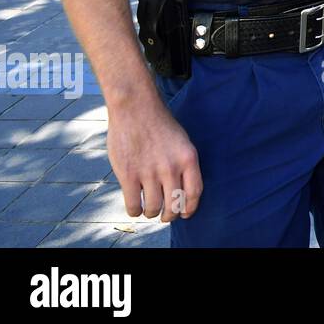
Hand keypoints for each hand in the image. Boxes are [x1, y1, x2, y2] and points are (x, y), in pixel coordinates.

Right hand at [106, 92, 201, 222]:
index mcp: (188, 158)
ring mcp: (149, 172)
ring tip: (149, 210)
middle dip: (170, 215)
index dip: (190, 208)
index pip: (194, 193)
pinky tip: (135, 207)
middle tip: (165, 215)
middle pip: (174, 206)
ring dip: (151, 213)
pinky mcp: (128, 175)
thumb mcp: (182, 141)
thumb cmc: (159, 124)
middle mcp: (171, 167)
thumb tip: (183, 191)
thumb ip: (183, 164)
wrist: (136, 108)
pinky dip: (135, 211)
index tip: (185, 214)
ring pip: (154, 209)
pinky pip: (134, 205)